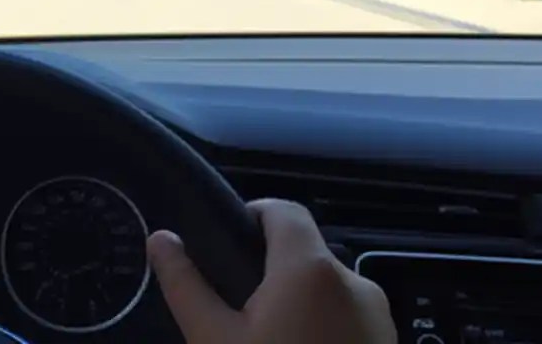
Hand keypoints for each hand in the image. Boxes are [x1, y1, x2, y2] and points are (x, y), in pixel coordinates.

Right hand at [149, 199, 395, 343]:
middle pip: (303, 254)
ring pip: (326, 292)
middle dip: (269, 275)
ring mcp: (379, 319)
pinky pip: (347, 321)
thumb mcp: (213, 341)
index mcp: (310, 269)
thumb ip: (186, 284)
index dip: (252, 215)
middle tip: (236, 316)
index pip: (283, 210)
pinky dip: (320, 331)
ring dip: (296, 307)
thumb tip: (161, 239)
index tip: (226, 243)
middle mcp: (354, 284)